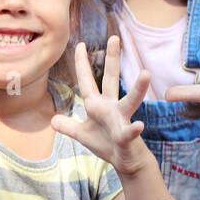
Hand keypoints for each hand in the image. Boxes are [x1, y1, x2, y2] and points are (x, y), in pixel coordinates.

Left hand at [51, 37, 150, 174]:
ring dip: (138, 88)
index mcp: (98, 105)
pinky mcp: (128, 136)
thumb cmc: (106, 144)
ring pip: (130, 101)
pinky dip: (134, 129)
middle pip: (111, 79)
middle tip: (114, 38)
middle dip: (113, 59)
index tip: (81, 44)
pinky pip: (131, 132)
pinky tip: (139, 126)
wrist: (125, 161)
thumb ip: (68, 126)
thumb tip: (53, 120)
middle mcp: (111, 107)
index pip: (87, 81)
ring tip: (146, 73)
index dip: (82, 64)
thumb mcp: (82, 135)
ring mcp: (121, 120)